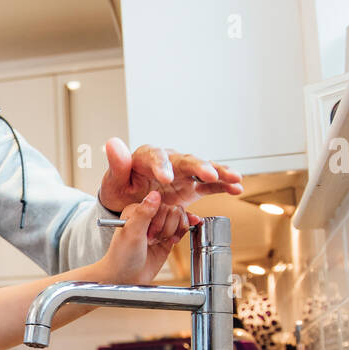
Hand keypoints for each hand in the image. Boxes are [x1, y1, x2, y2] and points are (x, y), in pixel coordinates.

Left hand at [97, 137, 242, 211]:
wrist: (128, 205)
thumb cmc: (120, 191)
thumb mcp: (114, 181)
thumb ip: (117, 164)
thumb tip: (112, 144)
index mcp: (147, 158)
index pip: (156, 156)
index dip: (162, 166)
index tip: (165, 178)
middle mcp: (168, 162)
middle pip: (185, 160)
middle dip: (199, 166)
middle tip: (209, 174)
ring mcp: (182, 173)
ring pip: (203, 169)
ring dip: (219, 173)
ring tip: (234, 178)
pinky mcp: (191, 186)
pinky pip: (210, 184)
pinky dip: (223, 185)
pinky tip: (236, 187)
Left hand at [98, 191, 189, 286]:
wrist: (125, 278)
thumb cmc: (122, 256)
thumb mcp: (132, 233)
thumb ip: (144, 213)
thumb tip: (155, 193)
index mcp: (137, 210)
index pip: (162, 204)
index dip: (160, 220)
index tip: (149, 235)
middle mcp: (148, 216)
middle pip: (173, 211)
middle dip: (166, 228)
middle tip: (152, 241)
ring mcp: (158, 227)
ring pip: (179, 218)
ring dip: (173, 232)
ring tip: (159, 242)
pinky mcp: (166, 238)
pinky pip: (182, 228)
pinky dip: (184, 230)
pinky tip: (182, 234)